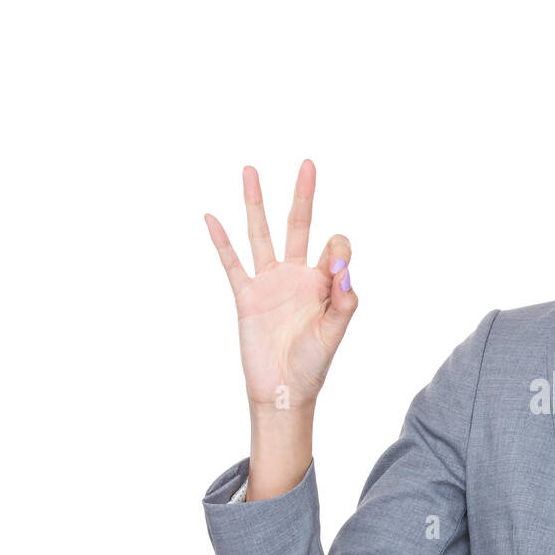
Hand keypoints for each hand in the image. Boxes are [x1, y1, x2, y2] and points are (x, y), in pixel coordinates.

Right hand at [205, 160, 357, 412]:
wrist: (285, 390)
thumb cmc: (314, 364)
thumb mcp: (335, 331)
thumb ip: (343, 297)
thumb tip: (340, 258)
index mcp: (322, 282)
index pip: (333, 247)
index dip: (337, 250)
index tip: (335, 270)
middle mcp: (296, 276)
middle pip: (298, 225)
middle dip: (303, 195)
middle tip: (308, 164)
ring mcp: (269, 283)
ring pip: (261, 233)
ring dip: (256, 202)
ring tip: (250, 169)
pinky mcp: (246, 296)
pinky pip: (231, 262)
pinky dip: (221, 240)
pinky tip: (212, 216)